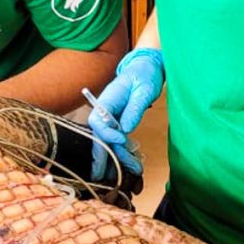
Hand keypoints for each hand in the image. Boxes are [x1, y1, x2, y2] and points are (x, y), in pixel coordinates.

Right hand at [88, 47, 163, 179]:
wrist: (146, 67)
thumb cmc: (144, 74)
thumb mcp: (144, 89)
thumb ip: (135, 108)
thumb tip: (126, 129)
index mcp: (107, 99)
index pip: (98, 121)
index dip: (108, 134)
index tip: (123, 140)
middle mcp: (104, 110)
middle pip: (98, 136)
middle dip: (103, 157)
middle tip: (106, 176)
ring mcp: (109, 117)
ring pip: (108, 141)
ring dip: (117, 158)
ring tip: (132, 171)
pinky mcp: (117, 122)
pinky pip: (116, 140)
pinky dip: (122, 152)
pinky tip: (131, 164)